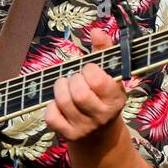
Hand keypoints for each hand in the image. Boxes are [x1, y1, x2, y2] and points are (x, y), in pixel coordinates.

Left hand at [45, 27, 127, 150]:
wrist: (100, 136)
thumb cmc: (103, 97)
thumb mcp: (109, 75)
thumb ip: (104, 51)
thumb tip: (96, 30)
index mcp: (116, 100)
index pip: (98, 81)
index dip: (89, 70)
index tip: (89, 70)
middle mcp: (102, 116)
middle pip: (78, 93)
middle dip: (72, 79)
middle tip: (76, 79)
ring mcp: (84, 128)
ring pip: (63, 102)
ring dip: (60, 88)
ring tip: (66, 87)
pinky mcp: (68, 135)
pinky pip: (51, 116)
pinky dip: (51, 106)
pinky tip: (60, 104)